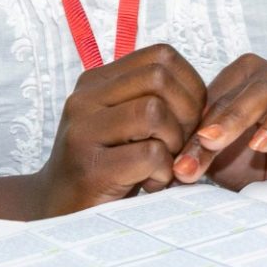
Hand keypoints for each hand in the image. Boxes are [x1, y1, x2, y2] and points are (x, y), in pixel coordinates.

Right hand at [31, 43, 206, 216]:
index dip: (191, 86)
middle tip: (181, 145)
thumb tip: (209, 102)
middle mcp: (84, 98)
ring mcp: (83, 131)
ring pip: (154, 112)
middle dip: (188, 113)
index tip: (189, 120)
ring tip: (163, 165)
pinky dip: (164, 173)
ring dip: (174, 144)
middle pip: (159, 78)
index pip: (160, 56)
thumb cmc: (104, 169)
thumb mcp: (123, 127)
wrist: (57, 211)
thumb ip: (153, 104)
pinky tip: (150, 184)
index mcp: (96, 83)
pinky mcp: (90, 167)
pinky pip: (150, 155)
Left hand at [172, 54, 266, 196]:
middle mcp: (261, 75)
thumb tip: (172, 168)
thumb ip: (199, 155)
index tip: (175, 162)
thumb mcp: (224, 161)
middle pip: (227, 97)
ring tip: (216, 142)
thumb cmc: (263, 165)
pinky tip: (261, 143)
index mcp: (233, 81)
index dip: (186, 130)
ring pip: (258, 93)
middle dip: (207, 127)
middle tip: (191, 148)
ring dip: (234, 120)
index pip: (202, 101)